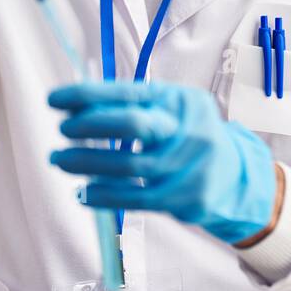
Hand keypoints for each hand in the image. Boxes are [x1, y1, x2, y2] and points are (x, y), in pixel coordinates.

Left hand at [48, 80, 278, 245]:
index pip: (129, 92)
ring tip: (60, 159)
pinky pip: (135, 198)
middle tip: (63, 130)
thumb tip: (75, 106)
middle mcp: (188, 129)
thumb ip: (133, 106)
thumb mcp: (171, 111)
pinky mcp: (185, 198)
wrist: (235, 176)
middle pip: (134, 124)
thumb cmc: (190, 137)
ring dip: (86, 162)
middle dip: (90, 125)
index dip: (88, 95)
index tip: (55, 99)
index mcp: (180, 100)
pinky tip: (83, 191)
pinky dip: (103, 195)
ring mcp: (189, 165)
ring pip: (128, 166)